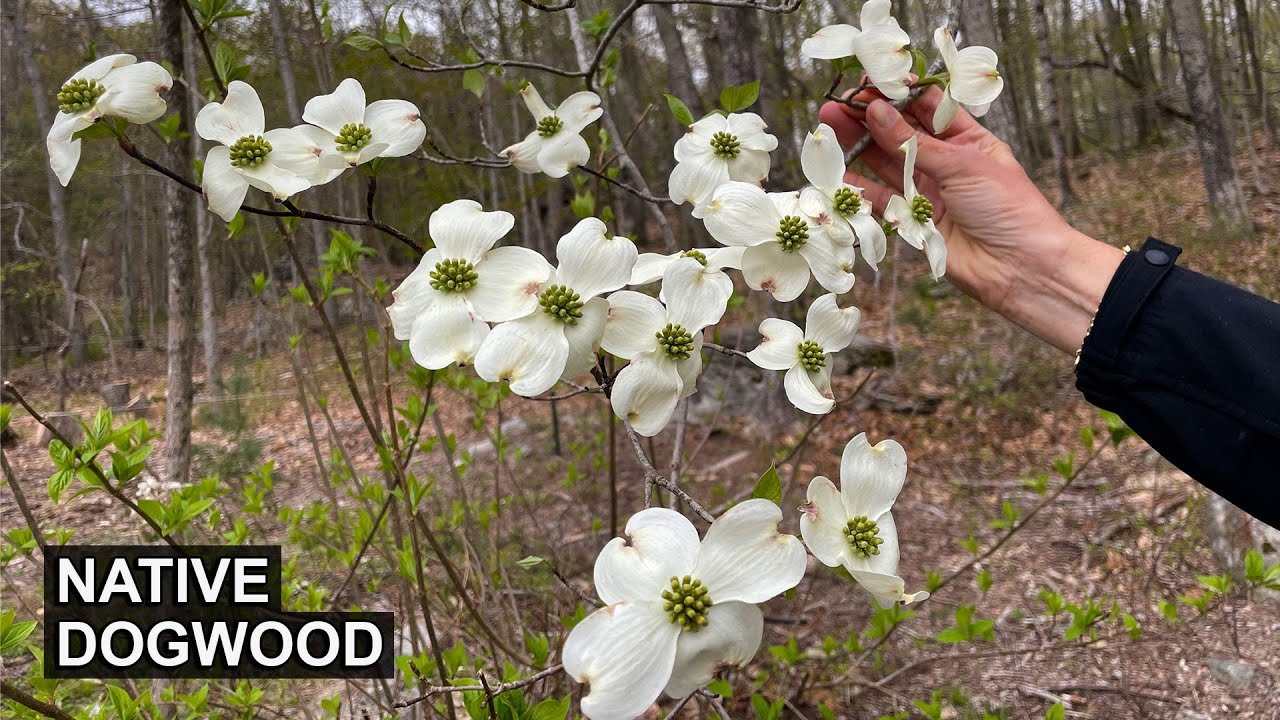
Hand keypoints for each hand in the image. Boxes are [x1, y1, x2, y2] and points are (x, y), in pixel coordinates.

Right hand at [819, 86, 1123, 352]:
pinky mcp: (916, 222)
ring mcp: (930, 192)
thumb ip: (913, 143)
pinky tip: (837, 171)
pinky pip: (882, 200)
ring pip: (886, 164)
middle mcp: (947, 163)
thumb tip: (877, 111)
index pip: (928, 107)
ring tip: (828, 129)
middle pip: (900, 134)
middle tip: (836, 107)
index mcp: (969, 140)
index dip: (897, 94)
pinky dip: (860, 187)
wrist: (1020, 267)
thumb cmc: (1008, 208)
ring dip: (858, 146)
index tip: (867, 85)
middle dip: (869, 118)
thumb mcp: (962, 164)